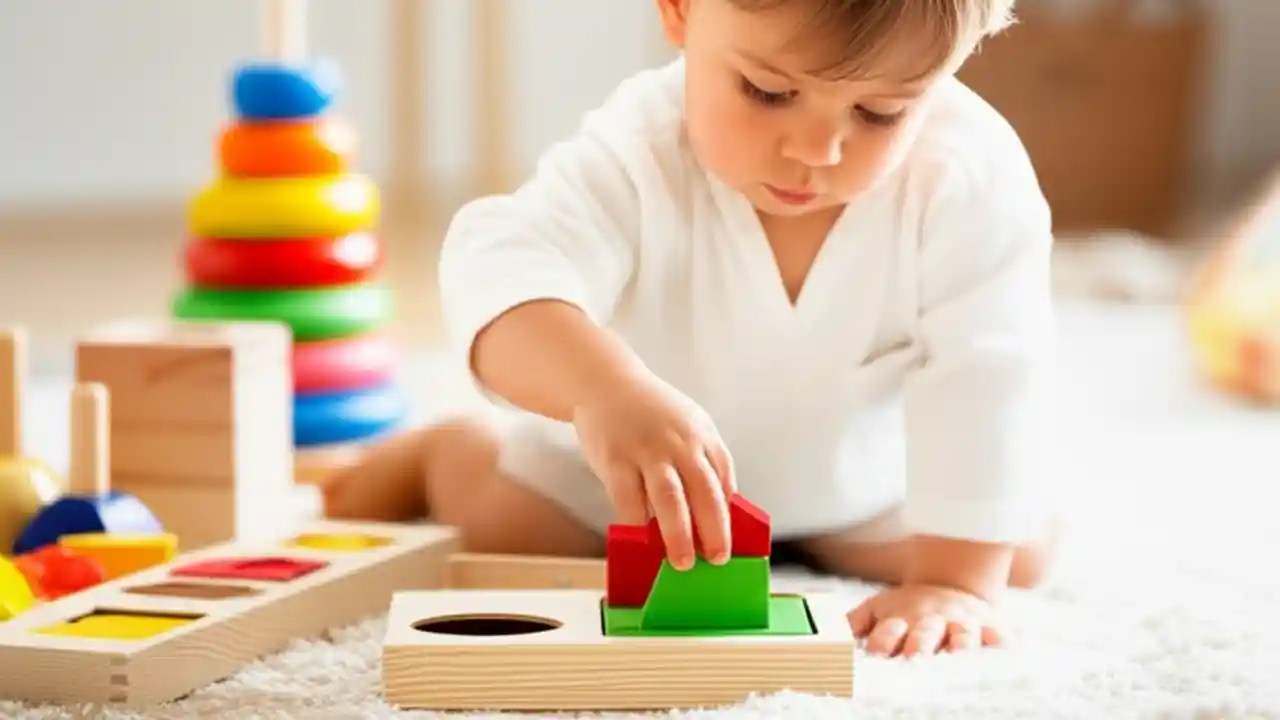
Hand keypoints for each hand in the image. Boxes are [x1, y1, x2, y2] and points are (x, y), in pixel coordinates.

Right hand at [572, 369, 735, 569]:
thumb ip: (703, 462)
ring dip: (679, 534)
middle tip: (718, 559)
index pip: (725, 479)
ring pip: (669, 499)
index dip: (730, 514)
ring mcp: (646, 450)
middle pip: (704, 492)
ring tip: (683, 562)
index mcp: (702, 435)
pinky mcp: (615, 459)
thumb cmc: (649, 413)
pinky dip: (636, 524)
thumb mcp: (687, 425)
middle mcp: (679, 442)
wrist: (605, 383)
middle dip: (714, 530)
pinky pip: (628, 499)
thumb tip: (720, 511)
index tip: (731, 542)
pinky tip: (641, 542)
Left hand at [847, 584, 1005, 657]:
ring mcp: (960, 624)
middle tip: (913, 661)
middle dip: (917, 648)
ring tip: (958, 657)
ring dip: (959, 646)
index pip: (885, 635)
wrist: (954, 581)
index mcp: (900, 618)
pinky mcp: (989, 626)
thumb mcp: (878, 607)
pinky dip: (999, 642)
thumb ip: (854, 622)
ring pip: (961, 636)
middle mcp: (930, 622)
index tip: (874, 658)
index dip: (880, 644)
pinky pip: (998, 636)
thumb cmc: (909, 606)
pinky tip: (999, 649)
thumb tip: (824, 634)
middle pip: (922, 637)